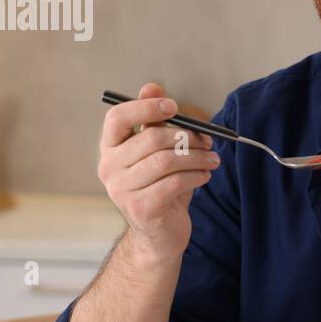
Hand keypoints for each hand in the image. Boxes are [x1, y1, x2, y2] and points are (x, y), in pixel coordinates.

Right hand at [97, 81, 219, 261]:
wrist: (159, 235)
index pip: (116, 117)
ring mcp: (121, 190)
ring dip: (197, 157)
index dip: (145, 107)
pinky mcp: (141, 208)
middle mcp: (108, 168)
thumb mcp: (158, 153)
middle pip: (151, 138)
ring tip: (212, 160)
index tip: (173, 106)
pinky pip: (175, 182)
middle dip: (187, 136)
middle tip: (209, 141)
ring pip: (166, 160)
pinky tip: (205, 176)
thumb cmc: (160, 188)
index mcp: (110, 149)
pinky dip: (196, 176)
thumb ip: (155, 123)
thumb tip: (152, 86)